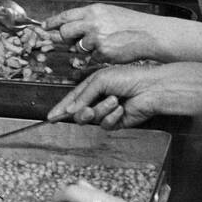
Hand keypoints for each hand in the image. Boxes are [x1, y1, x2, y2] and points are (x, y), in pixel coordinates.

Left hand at [44, 4, 158, 63]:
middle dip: (66, 37)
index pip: (66, 15)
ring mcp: (97, 38)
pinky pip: (92, 57)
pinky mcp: (102, 53)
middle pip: (65, 32)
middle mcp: (92, 23)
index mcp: (94, 10)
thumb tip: (74, 24)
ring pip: (79, 47)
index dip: (53, 22)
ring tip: (104, 43)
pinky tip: (112, 49)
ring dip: (86, 48)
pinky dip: (99, 56)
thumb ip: (90, 17)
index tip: (45, 26)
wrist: (149, 34)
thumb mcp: (109, 12)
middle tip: (73, 39)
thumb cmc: (132, 23)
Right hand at [45, 64, 169, 128]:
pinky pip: (106, 124)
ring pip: (92, 120)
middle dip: (82, 112)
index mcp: (92, 87)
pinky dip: (113, 116)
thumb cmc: (128, 77)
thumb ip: (82, 95)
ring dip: (102, 110)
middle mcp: (97, 100)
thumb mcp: (100, 80)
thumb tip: (69, 110)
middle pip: (79, 113)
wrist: (150, 88)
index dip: (61, 108)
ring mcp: (106, 112)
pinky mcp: (117, 122)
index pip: (72, 99)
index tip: (51, 117)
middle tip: (88, 109)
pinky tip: (122, 108)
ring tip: (115, 100)